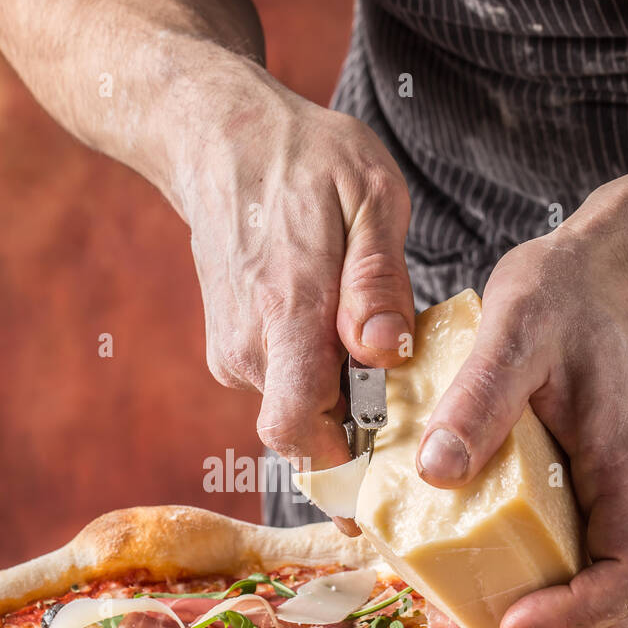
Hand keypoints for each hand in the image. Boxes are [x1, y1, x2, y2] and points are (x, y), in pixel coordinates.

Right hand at [175, 63, 414, 480]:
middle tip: (407, 409)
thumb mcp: (370, 196)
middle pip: (308, 432)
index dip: (339, 469)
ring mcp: (232, 353)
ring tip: (372, 347)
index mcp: (286, 313)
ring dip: (341, 399)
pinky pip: (283, 386)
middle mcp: (248, 348)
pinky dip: (317, 378)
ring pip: (299, 409)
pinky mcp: (229, 352)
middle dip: (357, 433)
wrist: (219, 143)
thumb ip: (379, 281)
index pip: (296, 428)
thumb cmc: (304, 159)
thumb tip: (385, 353)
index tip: (381, 484)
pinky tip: (338, 334)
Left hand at [415, 162, 627, 627]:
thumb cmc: (564, 298)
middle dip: (553, 625)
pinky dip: (531, 569)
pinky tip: (474, 553)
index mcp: (623, 466)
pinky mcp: (587, 490)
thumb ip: (479, 400)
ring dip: (539, 603)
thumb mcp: (512, 331)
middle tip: (475, 616)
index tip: (513, 620)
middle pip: (613, 599)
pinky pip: (569, 549)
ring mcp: (611, 496)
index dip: (577, 612)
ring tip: (465, 593)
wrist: (596, 275)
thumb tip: (438, 470)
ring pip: (591, 581)